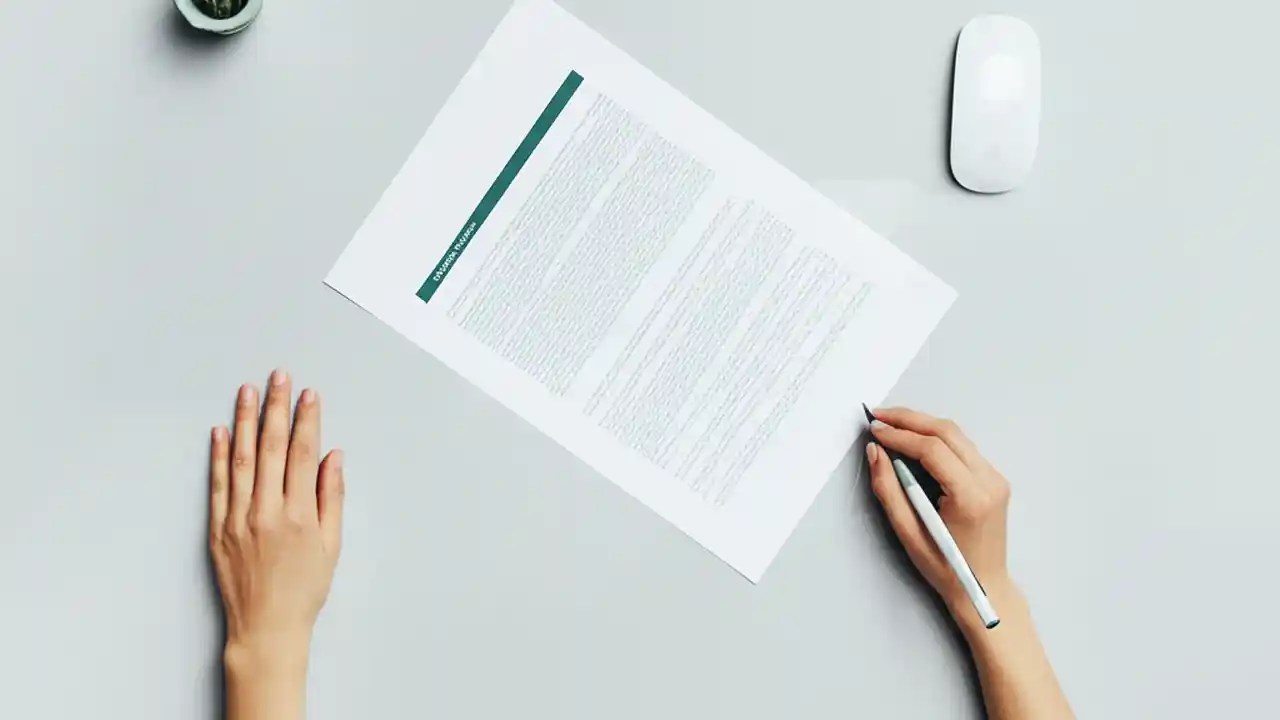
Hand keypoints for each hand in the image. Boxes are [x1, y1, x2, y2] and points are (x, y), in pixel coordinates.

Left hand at [209, 369, 344, 667]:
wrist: (266, 628)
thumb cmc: (304, 590)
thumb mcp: (332, 544)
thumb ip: (331, 496)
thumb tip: (333, 456)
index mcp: (299, 514)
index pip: (302, 454)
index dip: (306, 421)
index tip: (309, 395)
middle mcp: (267, 512)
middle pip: (271, 448)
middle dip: (276, 409)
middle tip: (278, 377)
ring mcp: (239, 519)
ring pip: (241, 460)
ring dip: (244, 422)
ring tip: (247, 392)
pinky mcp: (218, 530)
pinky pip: (218, 485)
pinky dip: (218, 457)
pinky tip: (220, 432)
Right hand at [867, 407, 1011, 631]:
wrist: (985, 587)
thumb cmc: (945, 568)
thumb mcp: (908, 533)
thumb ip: (889, 490)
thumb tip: (875, 451)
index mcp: (971, 497)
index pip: (933, 450)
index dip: (900, 434)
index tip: (874, 429)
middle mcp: (989, 481)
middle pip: (947, 432)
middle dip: (909, 419)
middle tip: (878, 416)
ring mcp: (996, 478)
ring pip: (956, 435)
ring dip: (922, 424)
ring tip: (891, 423)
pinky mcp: (994, 479)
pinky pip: (962, 447)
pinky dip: (936, 438)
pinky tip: (914, 439)